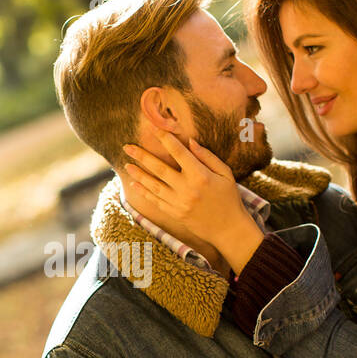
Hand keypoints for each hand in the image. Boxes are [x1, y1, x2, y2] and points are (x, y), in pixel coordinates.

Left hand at [123, 130, 262, 273]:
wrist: (228, 229)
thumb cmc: (229, 198)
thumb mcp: (225, 174)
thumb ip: (207, 157)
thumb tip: (190, 141)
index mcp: (201, 176)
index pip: (179, 152)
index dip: (165, 138)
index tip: (154, 128)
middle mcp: (187, 189)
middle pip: (159, 168)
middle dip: (142, 156)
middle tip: (127, 147)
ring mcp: (179, 203)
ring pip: (153, 185)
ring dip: (138, 174)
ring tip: (127, 165)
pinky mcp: (175, 214)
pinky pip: (155, 201)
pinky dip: (144, 192)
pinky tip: (135, 184)